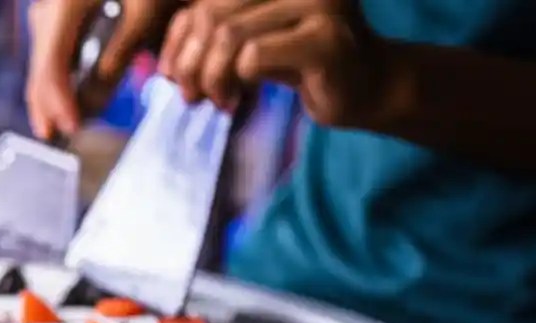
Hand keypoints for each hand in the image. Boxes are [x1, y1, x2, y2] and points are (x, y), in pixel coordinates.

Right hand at [26, 0, 181, 139]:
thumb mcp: (143, 15)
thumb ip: (115, 64)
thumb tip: (90, 110)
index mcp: (64, 6)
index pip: (52, 68)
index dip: (59, 103)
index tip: (71, 129)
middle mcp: (48, 8)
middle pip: (40, 67)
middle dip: (51, 105)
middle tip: (60, 138)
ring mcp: (49, 9)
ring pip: (44, 61)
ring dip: (55, 94)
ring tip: (67, 122)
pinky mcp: (58, 12)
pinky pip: (52, 51)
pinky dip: (61, 76)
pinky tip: (71, 96)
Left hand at [157, 0, 390, 126]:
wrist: (370, 87)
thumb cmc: (303, 64)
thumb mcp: (250, 41)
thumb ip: (212, 33)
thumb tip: (165, 61)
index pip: (205, 0)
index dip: (178, 37)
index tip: (172, 74)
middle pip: (212, 15)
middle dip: (190, 62)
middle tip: (191, 95)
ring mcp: (317, 3)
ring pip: (229, 36)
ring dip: (211, 76)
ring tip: (216, 100)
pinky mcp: (325, 39)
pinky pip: (253, 57)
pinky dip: (235, 81)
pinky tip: (238, 100)